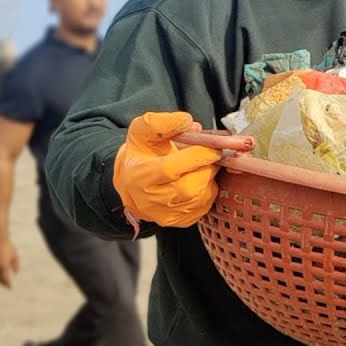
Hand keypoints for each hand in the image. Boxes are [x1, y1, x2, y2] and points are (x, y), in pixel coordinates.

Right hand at [0, 238, 18, 288]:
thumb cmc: (8, 247)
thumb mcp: (15, 256)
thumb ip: (16, 266)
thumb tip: (15, 273)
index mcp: (4, 266)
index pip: (5, 279)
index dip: (8, 284)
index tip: (10, 288)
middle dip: (2, 283)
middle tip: (6, 286)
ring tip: (1, 282)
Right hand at [113, 111, 222, 228]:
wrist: (133, 183)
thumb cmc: (141, 154)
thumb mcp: (142, 131)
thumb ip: (161, 123)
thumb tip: (190, 124)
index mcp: (140, 176)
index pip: (171, 169)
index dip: (196, 156)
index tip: (212, 146)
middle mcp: (151, 201)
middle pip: (189, 187)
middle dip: (207, 168)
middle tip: (211, 154)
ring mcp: (166, 215)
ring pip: (200, 197)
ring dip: (208, 177)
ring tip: (201, 165)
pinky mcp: (180, 222)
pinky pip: (205, 206)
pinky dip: (208, 189)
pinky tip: (198, 179)